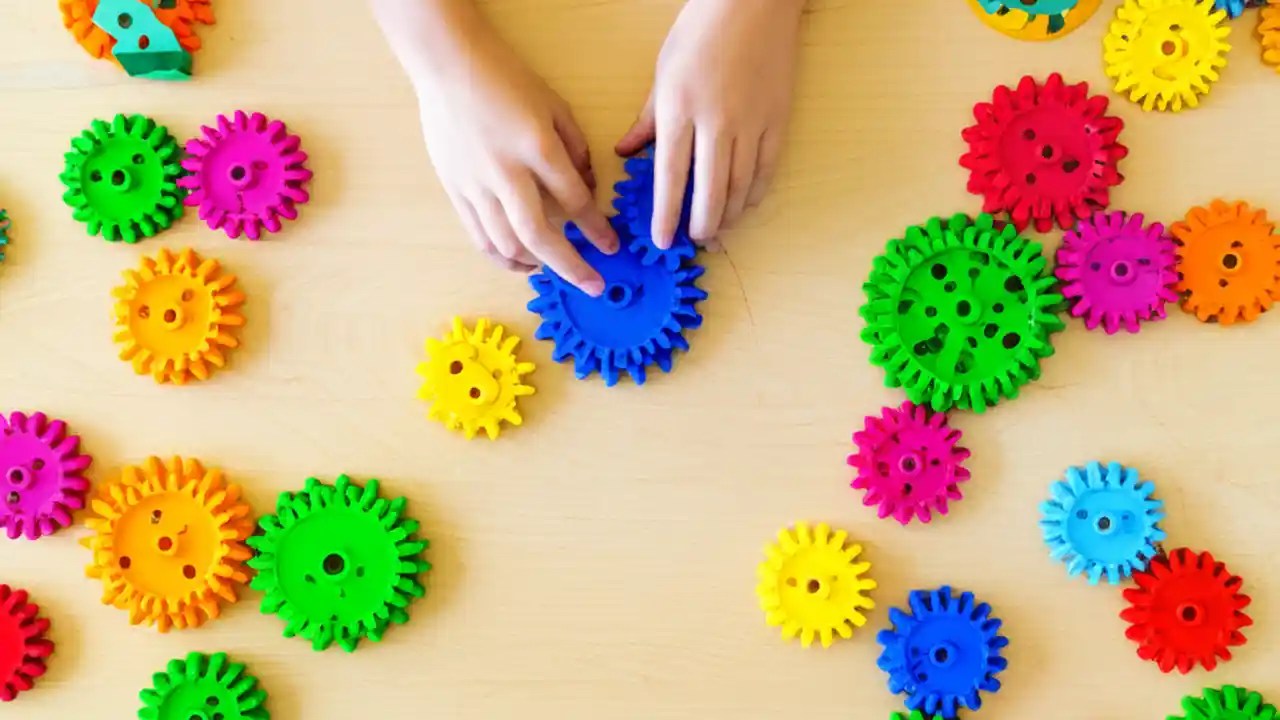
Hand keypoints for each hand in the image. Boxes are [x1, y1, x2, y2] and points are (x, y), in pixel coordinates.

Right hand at [374, 0, 616, 294]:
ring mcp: (476, 185)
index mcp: (537, 147)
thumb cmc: (507, 81)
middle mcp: (506, 172)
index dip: (597, 229)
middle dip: (571, 266)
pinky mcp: (454, 189)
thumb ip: (576, 148)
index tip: (612, 246)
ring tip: (553, 271)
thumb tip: (587, 186)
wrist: (449, 66)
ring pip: (506, 243)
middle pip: (540, 235)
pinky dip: (501, 257)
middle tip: (594, 285)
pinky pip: (479, 236)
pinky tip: (519, 262)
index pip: (575, 201)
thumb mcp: (555, 106)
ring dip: (535, 265)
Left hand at [617, 0, 804, 248]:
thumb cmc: (700, 32)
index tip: (662, 240)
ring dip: (729, 215)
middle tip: (694, 241)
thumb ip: (647, 119)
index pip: (670, 175)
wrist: (752, 3)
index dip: (666, 214)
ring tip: (718, 230)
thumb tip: (627, 154)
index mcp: (680, 109)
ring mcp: (751, 122)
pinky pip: (767, 169)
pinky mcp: (777, 119)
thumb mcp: (663, 73)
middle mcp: (716, 121)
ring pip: (740, 185)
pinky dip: (755, 193)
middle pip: (709, 190)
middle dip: (701, 224)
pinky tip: (745, 206)